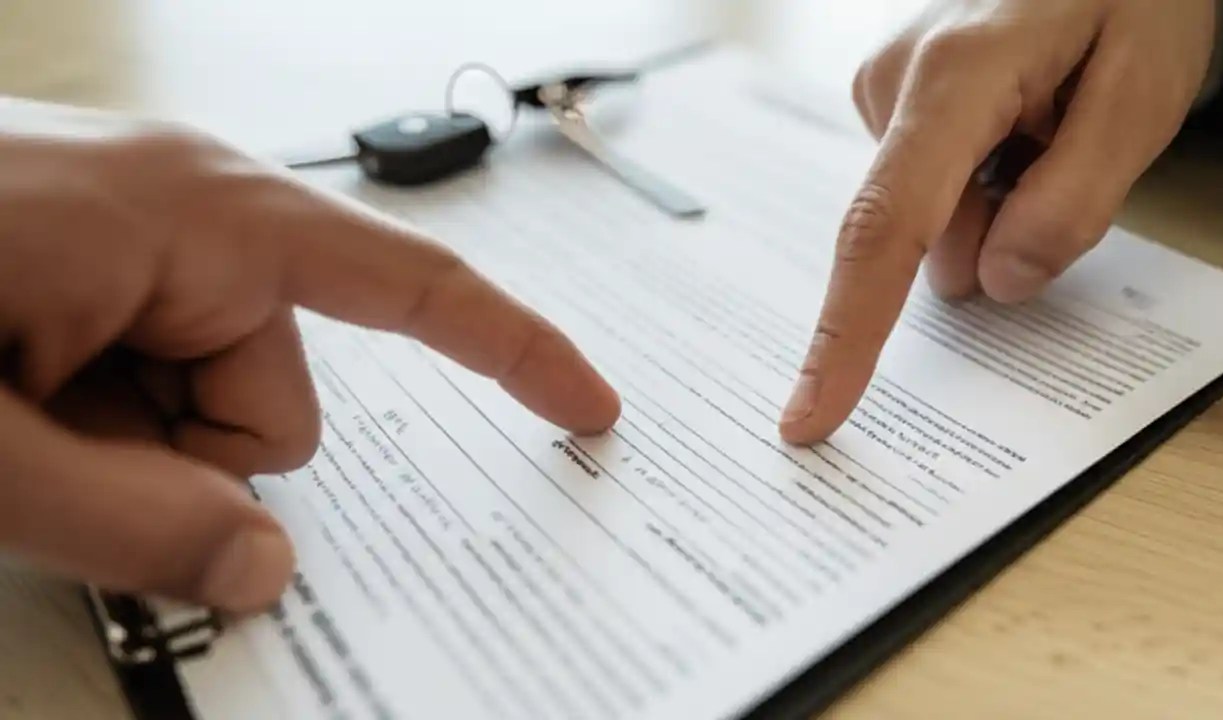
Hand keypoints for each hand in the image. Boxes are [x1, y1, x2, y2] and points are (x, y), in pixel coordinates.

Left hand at [0, 98, 619, 612]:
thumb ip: (130, 524)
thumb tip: (262, 569)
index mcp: (203, 215)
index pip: (415, 286)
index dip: (517, 352)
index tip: (588, 405)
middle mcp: (189, 214)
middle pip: (278, 399)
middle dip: (192, 462)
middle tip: (59, 456)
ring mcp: (141, 235)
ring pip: (207, 403)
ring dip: (129, 449)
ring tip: (15, 414)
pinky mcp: (99, 264)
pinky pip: (155, 378)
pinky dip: (100, 425)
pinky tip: (19, 400)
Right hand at [778, 0, 1216, 443]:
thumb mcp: (1142, 97)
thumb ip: (1072, 202)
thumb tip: (993, 283)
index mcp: (954, 76)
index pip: (886, 229)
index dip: (847, 335)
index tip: (809, 418)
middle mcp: (892, 81)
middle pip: (921, 235)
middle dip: (999, 230)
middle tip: (1071, 148)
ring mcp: (880, 88)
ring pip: (930, 216)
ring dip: (996, 198)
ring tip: (1049, 116)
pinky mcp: (885, 98)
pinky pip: (927, 186)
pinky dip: (979, 176)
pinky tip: (1017, 115)